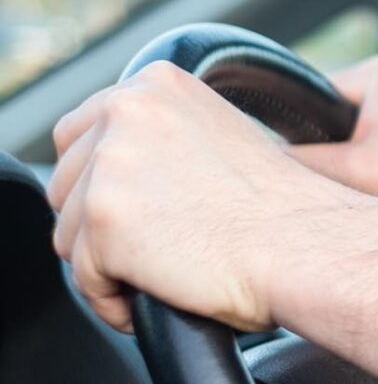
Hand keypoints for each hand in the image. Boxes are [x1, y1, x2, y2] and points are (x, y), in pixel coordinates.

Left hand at [48, 62, 348, 332]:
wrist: (307, 245)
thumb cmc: (280, 210)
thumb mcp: (218, 138)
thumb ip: (160, 135)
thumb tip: (115, 169)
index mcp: (156, 83)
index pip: (77, 133)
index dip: (100, 182)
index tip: (139, 210)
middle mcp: (126, 110)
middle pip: (65, 185)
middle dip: (100, 226)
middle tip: (160, 245)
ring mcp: (110, 163)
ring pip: (68, 235)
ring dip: (107, 266)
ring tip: (165, 272)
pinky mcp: (103, 220)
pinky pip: (83, 279)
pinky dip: (113, 300)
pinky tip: (159, 294)